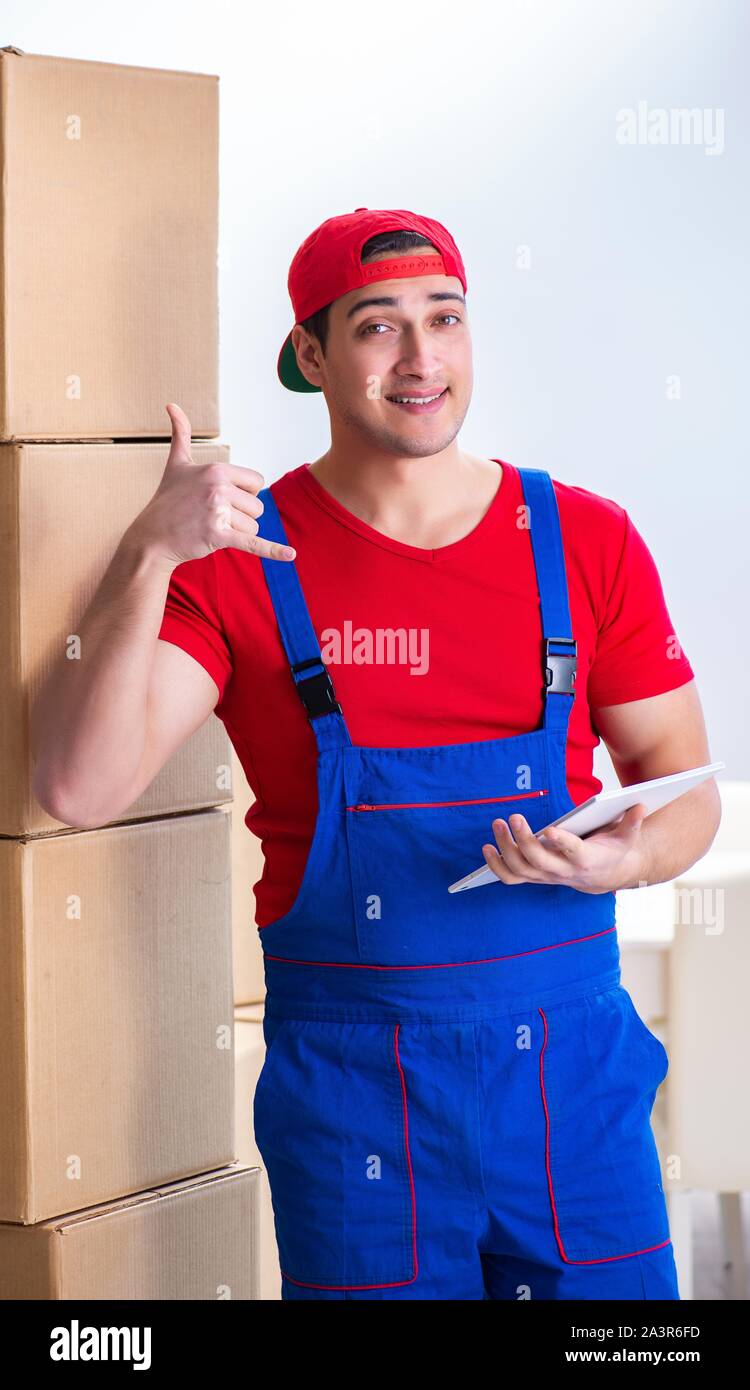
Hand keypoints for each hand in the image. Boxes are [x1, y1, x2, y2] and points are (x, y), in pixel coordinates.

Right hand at [131, 402, 296, 568]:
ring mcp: (217, 512)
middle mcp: (218, 487)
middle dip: (241, 516)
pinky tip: (291, 556)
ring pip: (253, 526)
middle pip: (257, 506)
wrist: (152, 537)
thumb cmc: (167, 500)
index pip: (257, 483)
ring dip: (236, 532)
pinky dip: (273, 550)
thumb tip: (171, 404)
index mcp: (216, 469)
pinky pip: (253, 542)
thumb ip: (180, 434)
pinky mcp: (217, 536)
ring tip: (209, 528)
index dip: (245, 494)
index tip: (223, 498)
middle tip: (212, 516)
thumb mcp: (176, 464)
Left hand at [481, 803, 648, 895]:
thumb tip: (640, 806)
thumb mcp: (628, 835)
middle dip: (523, 841)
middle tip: (513, 817)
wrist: (605, 875)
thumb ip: (632, 822)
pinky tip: (487, 847)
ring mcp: (546, 876)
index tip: (549, 830)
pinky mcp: (534, 876)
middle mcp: (563, 872)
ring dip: (504, 848)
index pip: (572, 853)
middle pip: (538, 861)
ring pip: (520, 869)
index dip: (561, 843)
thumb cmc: (614, 849)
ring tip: (498, 824)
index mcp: (586, 859)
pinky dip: (495, 865)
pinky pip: (510, 876)